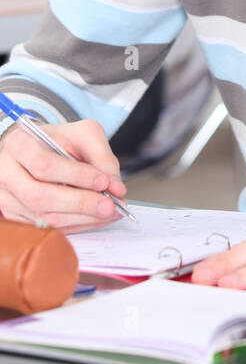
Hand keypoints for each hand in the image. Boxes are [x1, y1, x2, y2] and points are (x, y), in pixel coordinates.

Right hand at [0, 118, 125, 231]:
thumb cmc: (59, 141)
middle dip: (80, 203)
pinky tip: (95, 218)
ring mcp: (8, 199)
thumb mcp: (83, 134)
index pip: (44, 165)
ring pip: (44, 218)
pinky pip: (47, 228)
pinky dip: (75, 225)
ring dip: (81, 219)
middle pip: (40, 197)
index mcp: (19, 145)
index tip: (104, 181)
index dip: (76, 176)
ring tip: (108, 212)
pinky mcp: (17, 217)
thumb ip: (102, 157)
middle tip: (110, 205)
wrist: (36, 150)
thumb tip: (116, 188)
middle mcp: (7, 174)